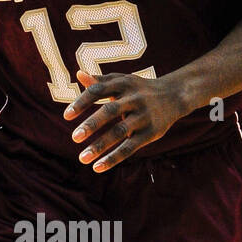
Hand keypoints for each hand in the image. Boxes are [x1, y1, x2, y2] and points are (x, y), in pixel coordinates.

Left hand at [64, 69, 185, 171]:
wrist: (174, 95)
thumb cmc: (139, 89)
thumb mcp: (122, 81)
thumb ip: (100, 81)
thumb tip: (78, 74)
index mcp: (123, 84)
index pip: (98, 91)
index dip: (82, 102)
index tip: (66, 116)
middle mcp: (134, 98)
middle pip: (110, 111)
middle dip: (92, 124)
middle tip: (74, 138)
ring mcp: (143, 116)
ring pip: (119, 132)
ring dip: (100, 146)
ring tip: (82, 158)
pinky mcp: (150, 133)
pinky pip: (130, 147)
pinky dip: (113, 158)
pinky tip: (98, 167)